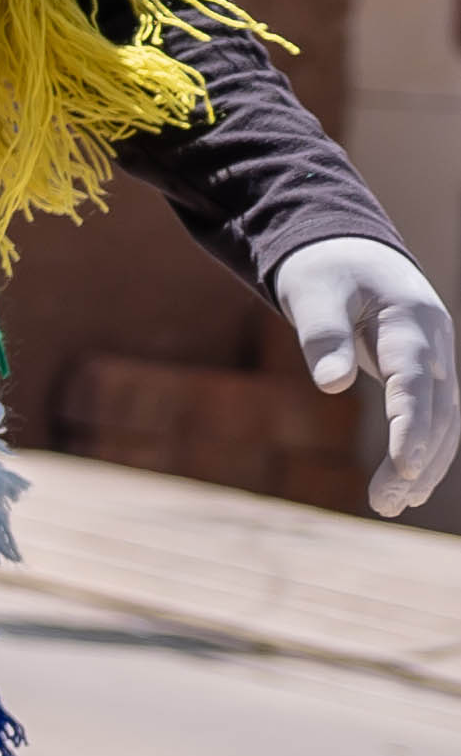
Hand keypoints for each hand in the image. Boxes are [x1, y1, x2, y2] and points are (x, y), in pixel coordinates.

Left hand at [275, 235, 458, 516]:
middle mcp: (435, 343)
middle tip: (385, 504)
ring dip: (424, 463)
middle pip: (437, 409)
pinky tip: (406, 486)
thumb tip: (332, 384)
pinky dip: (423, 449)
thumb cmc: (325, 271)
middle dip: (417, 459)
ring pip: (444, 419)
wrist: (347, 250)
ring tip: (393, 505)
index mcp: (411, 320)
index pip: (416, 380)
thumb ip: (322, 336)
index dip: (412, 425)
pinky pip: (432, 416)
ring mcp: (436, 359)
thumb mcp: (312, 293)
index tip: (403, 466)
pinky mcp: (425, 373)